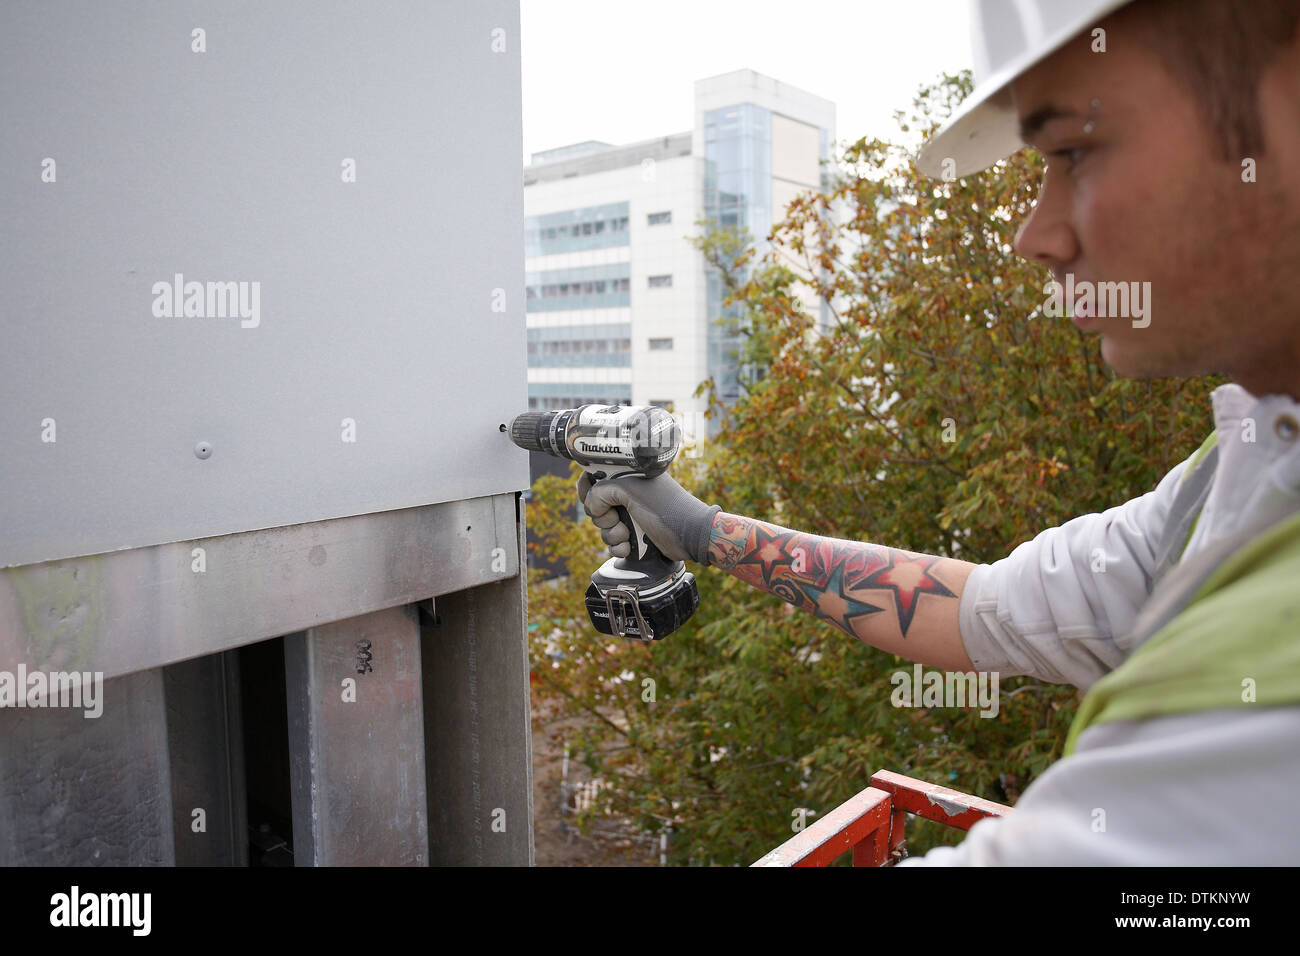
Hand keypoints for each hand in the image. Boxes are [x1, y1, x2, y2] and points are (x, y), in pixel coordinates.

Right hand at [577, 471, 720, 564]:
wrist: (690, 536)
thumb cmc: (665, 508)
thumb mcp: (630, 491)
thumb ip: (602, 492)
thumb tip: (590, 507)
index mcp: (628, 475)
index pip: (595, 477)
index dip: (587, 489)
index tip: (591, 501)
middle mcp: (628, 493)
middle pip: (595, 505)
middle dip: (602, 517)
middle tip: (616, 518)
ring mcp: (631, 514)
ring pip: (603, 527)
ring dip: (611, 535)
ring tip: (627, 536)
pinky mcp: (635, 534)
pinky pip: (613, 542)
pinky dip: (618, 547)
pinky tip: (628, 549)